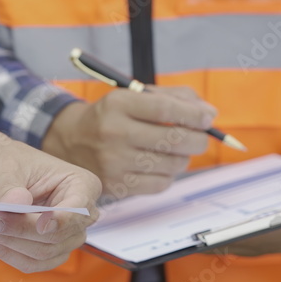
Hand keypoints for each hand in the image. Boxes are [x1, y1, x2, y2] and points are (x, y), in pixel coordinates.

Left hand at [0, 140, 101, 272]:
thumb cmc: (8, 165)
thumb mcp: (5, 167)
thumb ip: (10, 186)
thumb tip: (16, 202)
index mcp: (82, 185)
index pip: (78, 210)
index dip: (61, 220)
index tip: (41, 226)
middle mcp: (81, 216)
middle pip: (56, 236)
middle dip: (17, 230)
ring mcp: (68, 237)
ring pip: (42, 253)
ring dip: (7, 242)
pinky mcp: (51, 254)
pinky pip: (31, 263)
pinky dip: (6, 252)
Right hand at [43, 87, 216, 196]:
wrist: (71, 142)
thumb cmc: (112, 117)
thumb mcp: (134, 96)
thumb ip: (174, 98)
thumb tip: (209, 115)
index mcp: (118, 104)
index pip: (166, 109)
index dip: (194, 115)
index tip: (208, 118)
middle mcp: (114, 133)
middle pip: (174, 139)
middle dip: (198, 139)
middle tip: (199, 137)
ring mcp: (114, 162)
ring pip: (172, 164)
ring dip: (182, 158)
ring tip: (173, 151)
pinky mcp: (116, 185)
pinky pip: (161, 184)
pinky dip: (168, 175)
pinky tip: (159, 166)